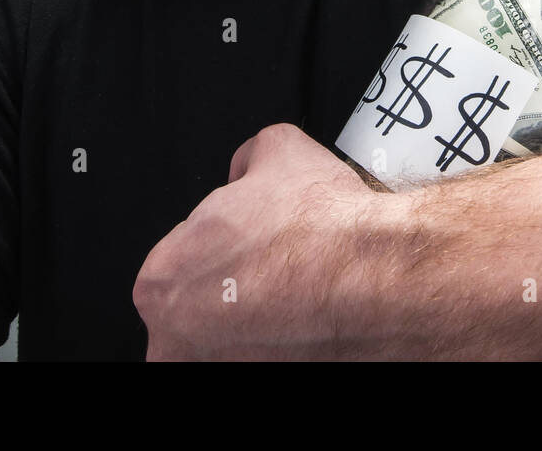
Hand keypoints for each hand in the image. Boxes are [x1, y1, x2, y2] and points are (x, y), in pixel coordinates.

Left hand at [132, 122, 381, 359]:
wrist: (378, 280)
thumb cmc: (326, 231)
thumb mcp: (279, 149)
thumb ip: (246, 160)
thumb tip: (246, 170)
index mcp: (162, 278)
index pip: (178, 267)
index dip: (219, 255)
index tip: (246, 254)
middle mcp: (175, 338)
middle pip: (193, 317)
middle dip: (230, 301)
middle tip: (271, 282)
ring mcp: (214, 372)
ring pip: (225, 350)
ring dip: (250, 332)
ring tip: (291, 309)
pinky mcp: (252, 391)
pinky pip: (262, 363)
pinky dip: (280, 352)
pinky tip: (303, 333)